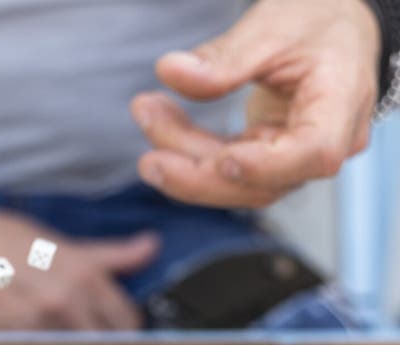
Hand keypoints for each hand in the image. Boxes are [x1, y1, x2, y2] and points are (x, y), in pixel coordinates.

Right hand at [0, 195, 158, 328]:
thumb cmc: (7, 240)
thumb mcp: (63, 242)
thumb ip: (111, 255)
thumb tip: (151, 247)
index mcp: (83, 277)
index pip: (127, 324)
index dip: (126, 334)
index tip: (118, 337)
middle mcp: (63, 303)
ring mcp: (33, 326)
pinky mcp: (5, 343)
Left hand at [131, 0, 380, 207]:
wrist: (333, 23)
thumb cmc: (317, 16)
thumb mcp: (273, 25)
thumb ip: (226, 58)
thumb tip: (171, 72)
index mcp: (341, 106)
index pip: (314, 152)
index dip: (265, 166)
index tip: (220, 160)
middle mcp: (324, 145)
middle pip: (262, 184)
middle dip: (199, 174)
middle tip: (148, 160)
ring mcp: (295, 160)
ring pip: (237, 182)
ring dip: (185, 158)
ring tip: (147, 113)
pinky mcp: (269, 159)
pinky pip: (226, 168)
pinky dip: (190, 149)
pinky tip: (159, 119)